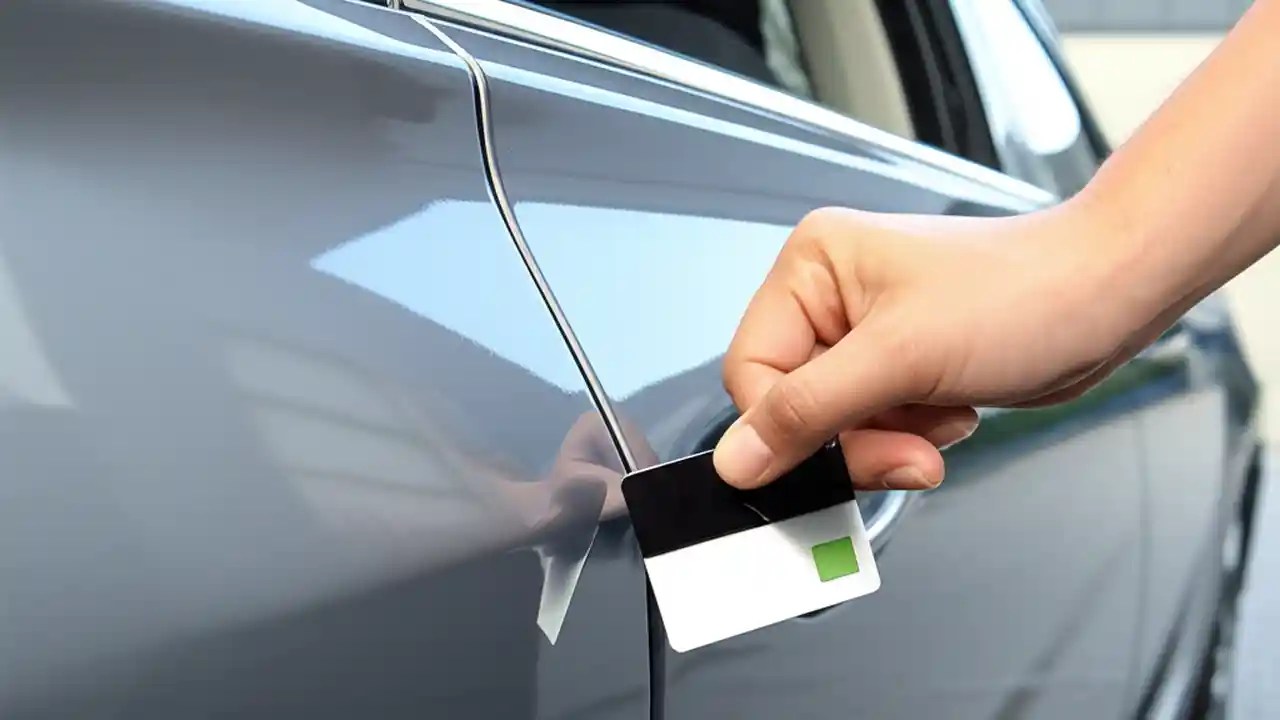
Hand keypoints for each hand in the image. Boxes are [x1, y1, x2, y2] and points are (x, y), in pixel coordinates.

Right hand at [713, 200, 1166, 490]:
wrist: (1109, 294)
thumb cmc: (1024, 291)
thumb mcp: (900, 358)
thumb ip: (808, 412)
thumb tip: (737, 460)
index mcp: (812, 266)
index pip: (752, 372)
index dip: (789, 427)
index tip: (833, 459)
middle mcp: (830, 294)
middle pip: (793, 404)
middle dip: (854, 437)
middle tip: (903, 446)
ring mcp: (865, 330)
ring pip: (834, 425)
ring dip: (888, 440)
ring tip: (939, 416)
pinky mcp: (900, 362)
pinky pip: (873, 426)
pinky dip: (910, 435)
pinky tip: (950, 408)